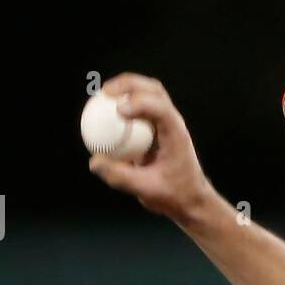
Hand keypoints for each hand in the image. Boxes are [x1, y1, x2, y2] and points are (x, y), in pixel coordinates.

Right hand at [87, 73, 211, 222]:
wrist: (189, 199)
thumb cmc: (174, 195)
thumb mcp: (147, 190)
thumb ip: (120, 177)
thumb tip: (94, 161)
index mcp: (176, 135)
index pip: (161, 109)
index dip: (140, 103)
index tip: (118, 110)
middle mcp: (172, 123)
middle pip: (153, 90)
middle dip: (128, 84)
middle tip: (104, 92)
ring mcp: (165, 123)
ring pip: (147, 93)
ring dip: (125, 88)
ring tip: (101, 94)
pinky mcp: (155, 128)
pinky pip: (138, 109)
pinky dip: (122, 104)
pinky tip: (102, 111)